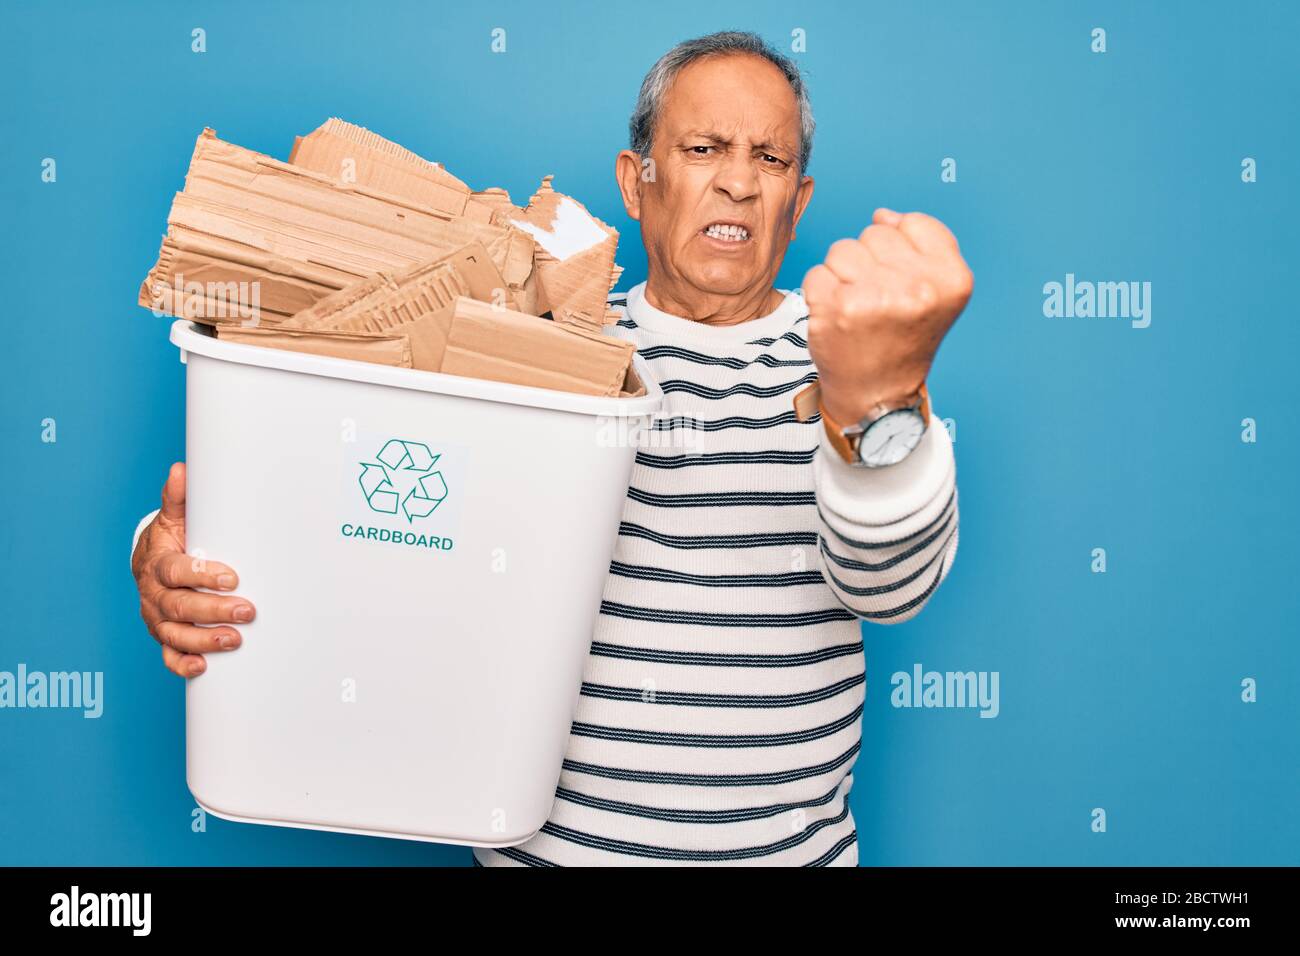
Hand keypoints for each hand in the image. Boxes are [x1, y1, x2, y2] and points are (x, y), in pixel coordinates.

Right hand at [131, 462, 254, 676]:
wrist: (151, 563)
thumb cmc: (173, 539)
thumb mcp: (176, 517)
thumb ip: (179, 498)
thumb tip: (182, 469)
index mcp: (159, 564)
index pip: (177, 572)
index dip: (202, 576)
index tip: (232, 577)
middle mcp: (155, 594)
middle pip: (179, 606)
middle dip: (213, 611)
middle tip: (247, 611)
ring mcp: (158, 618)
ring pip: (175, 634)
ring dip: (204, 640)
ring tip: (235, 640)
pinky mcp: (165, 636)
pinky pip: (169, 655)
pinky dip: (183, 664)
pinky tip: (203, 667)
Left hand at [803, 208, 972, 423]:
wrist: (878, 394)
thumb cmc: (904, 338)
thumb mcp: (938, 291)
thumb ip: (922, 244)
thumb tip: (882, 215)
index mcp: (951, 278)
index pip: (913, 223)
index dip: (901, 248)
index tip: (902, 279)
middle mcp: (918, 287)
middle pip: (874, 233)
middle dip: (869, 261)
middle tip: (878, 301)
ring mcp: (875, 297)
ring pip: (842, 249)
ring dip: (843, 275)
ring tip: (857, 307)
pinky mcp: (837, 308)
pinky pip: (817, 273)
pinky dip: (821, 292)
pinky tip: (838, 316)